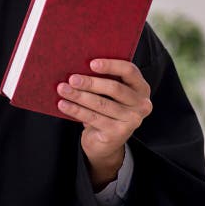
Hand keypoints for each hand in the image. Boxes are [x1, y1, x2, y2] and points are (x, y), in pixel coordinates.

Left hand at [56, 58, 152, 189]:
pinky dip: (76, 110)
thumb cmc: (107, 107)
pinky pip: (93, 118)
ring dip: (79, 96)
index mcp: (141, 87)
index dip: (111, 66)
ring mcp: (131, 120)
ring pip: (101, 104)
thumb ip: (105, 78)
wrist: (107, 142)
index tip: (91, 63)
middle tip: (72, 79)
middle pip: (114, 88)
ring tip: (63, 89)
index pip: (130, 71)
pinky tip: (63, 104)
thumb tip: (80, 63)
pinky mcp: (118, 133)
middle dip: (90, 83)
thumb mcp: (110, 93)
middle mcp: (141, 104)